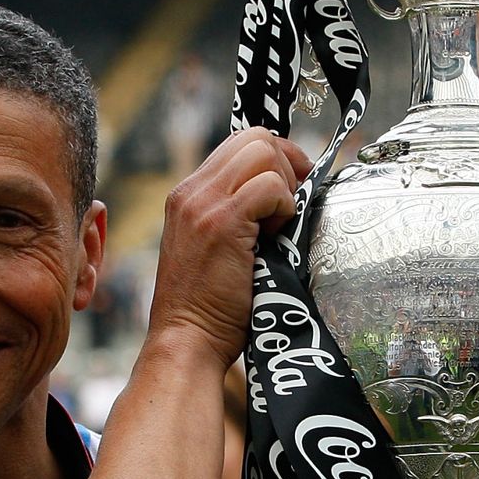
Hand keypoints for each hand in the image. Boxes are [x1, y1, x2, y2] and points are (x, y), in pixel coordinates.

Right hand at [149, 128, 313, 365]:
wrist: (187, 341)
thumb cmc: (209, 307)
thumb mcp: (215, 247)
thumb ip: (236, 215)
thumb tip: (283, 193)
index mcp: (188, 194)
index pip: (240, 143)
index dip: (276, 159)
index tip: (292, 190)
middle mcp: (191, 191)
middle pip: (255, 137)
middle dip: (286, 164)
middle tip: (291, 206)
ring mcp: (203, 204)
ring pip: (263, 152)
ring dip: (285, 185)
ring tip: (277, 225)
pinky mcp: (221, 223)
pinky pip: (270, 187)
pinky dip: (284, 207)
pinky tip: (275, 237)